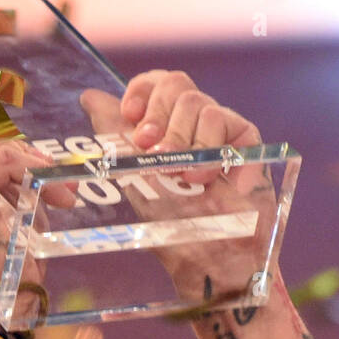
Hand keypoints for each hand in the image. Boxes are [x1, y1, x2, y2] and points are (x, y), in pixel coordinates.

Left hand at [80, 74, 273, 300]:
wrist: (205, 256)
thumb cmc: (169, 223)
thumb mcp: (131, 176)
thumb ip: (112, 134)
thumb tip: (89, 96)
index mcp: (165, 125)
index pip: (157, 82)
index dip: (142, 91)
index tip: (130, 117)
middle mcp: (194, 122)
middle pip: (178, 84)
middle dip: (159, 119)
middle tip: (154, 155)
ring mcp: (223, 131)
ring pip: (202, 105)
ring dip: (187, 146)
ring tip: (187, 181)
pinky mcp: (249, 145)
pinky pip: (232, 126)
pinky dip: (218, 155)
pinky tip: (214, 182)